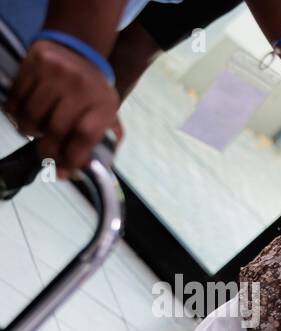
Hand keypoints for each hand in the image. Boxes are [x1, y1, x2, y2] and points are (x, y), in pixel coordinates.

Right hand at [5, 40, 120, 176]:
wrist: (76, 49)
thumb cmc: (92, 91)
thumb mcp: (108, 113)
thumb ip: (103, 141)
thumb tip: (83, 171)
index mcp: (102, 103)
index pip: (85, 136)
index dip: (72, 158)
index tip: (64, 172)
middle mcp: (79, 87)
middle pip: (55, 129)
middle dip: (48, 151)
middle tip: (45, 157)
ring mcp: (54, 74)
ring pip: (31, 116)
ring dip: (29, 132)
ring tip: (34, 133)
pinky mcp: (32, 64)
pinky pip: (15, 99)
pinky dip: (15, 114)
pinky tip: (23, 116)